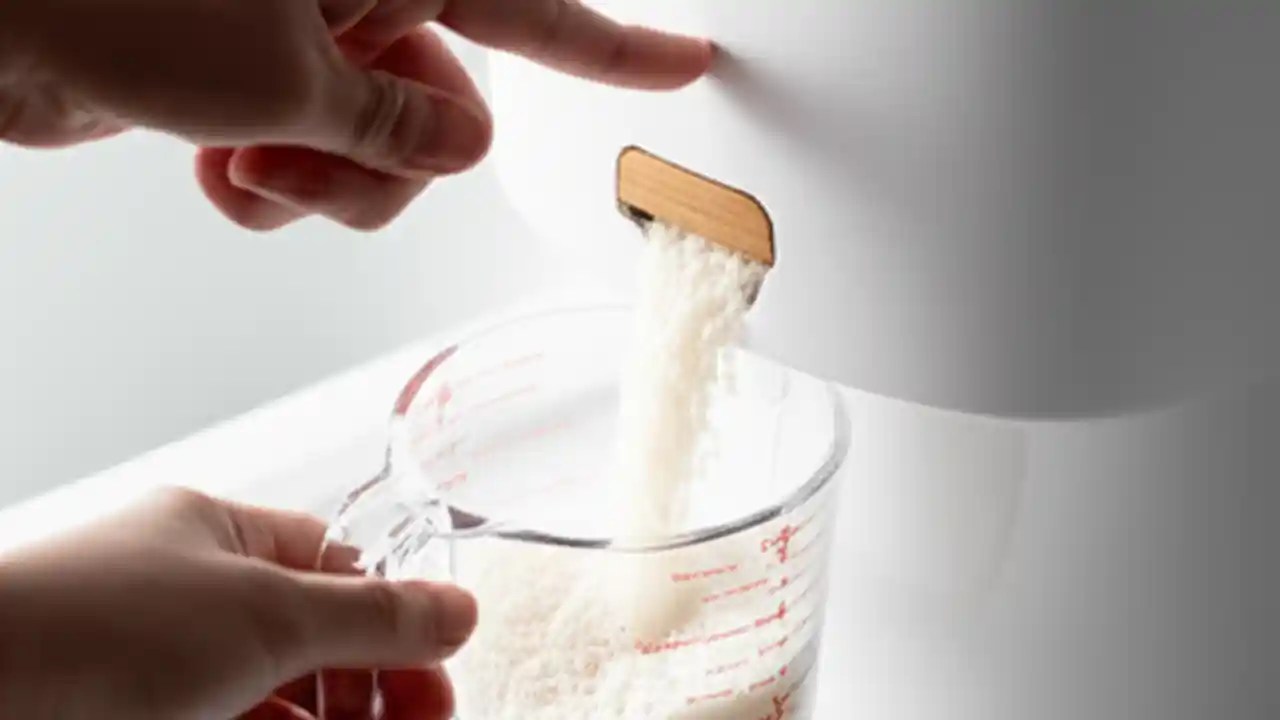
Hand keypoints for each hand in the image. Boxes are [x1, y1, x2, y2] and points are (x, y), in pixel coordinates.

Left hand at [0, 0, 712, 229]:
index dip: (620, 49)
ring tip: (247, 160)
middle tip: (320, 153)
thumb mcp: (286, 81)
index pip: (539, 11)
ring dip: (324, 186)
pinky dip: (273, 185)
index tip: (689, 61)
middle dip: (391, 164)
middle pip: (451, 110)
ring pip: (381, 152)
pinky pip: (313, 159)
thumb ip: (395, 126)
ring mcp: (304, 34)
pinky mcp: (253, 77)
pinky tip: (218, 163)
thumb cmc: (106, 2)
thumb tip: (460, 147)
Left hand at [0, 487, 476, 718]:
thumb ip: (374, 616)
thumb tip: (461, 608)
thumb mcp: (266, 616)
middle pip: (312, 642)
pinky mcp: (137, 716)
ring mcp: (157, 666)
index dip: (393, 620)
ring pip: (274, 696)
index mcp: (217, 537)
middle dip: (372, 688)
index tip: (436, 678)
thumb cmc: (93, 629)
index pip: (334, 568)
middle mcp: (188, 596)